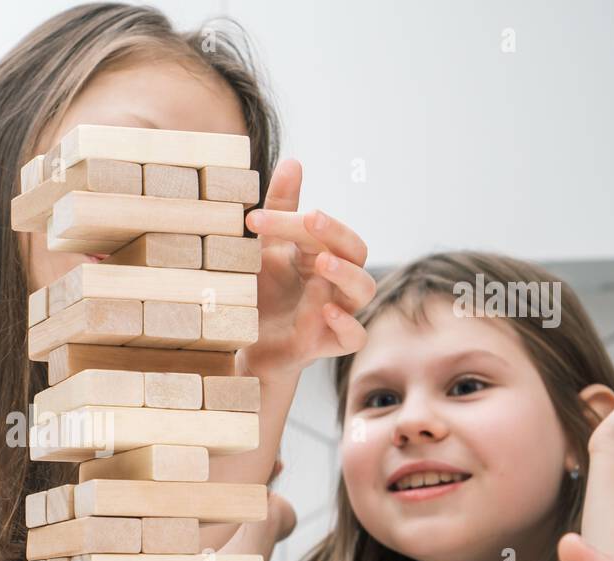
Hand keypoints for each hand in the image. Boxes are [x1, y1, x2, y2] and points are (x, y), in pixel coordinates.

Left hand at [239, 159, 373, 378]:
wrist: (249, 347)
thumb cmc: (264, 296)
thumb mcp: (265, 251)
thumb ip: (280, 210)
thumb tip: (294, 160)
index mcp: (322, 253)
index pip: (320, 229)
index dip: (293, 219)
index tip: (255, 218)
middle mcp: (337, 280)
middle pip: (355, 249)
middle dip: (335, 232)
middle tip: (310, 218)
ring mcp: (338, 311)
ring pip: (364, 289)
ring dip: (346, 273)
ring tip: (322, 262)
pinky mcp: (330, 344)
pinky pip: (355, 337)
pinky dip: (347, 325)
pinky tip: (327, 312)